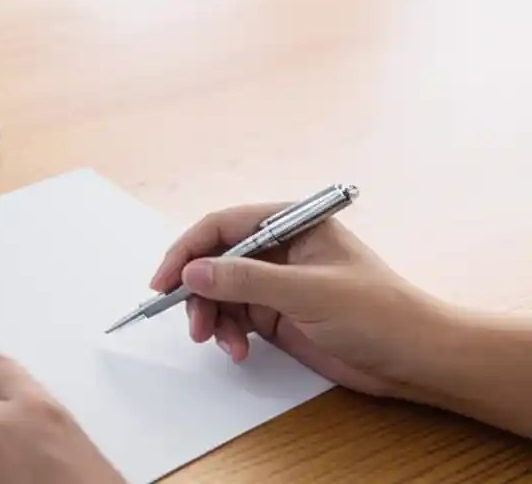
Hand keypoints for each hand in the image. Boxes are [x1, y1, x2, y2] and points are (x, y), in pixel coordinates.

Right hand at [150, 204, 445, 397]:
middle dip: (199, 291)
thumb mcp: (308, 292)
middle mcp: (279, 249)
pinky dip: (229, 333)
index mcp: (291, 224)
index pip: (223, 226)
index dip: (188, 250)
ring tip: (223, 343)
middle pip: (215, 260)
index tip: (165, 281)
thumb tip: (193, 270)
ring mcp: (277, 282)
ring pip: (221, 292)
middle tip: (193, 324)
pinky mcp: (278, 314)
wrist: (417, 360)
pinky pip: (236, 317)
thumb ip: (247, 279)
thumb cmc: (378, 313)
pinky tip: (239, 350)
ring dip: (213, 317)